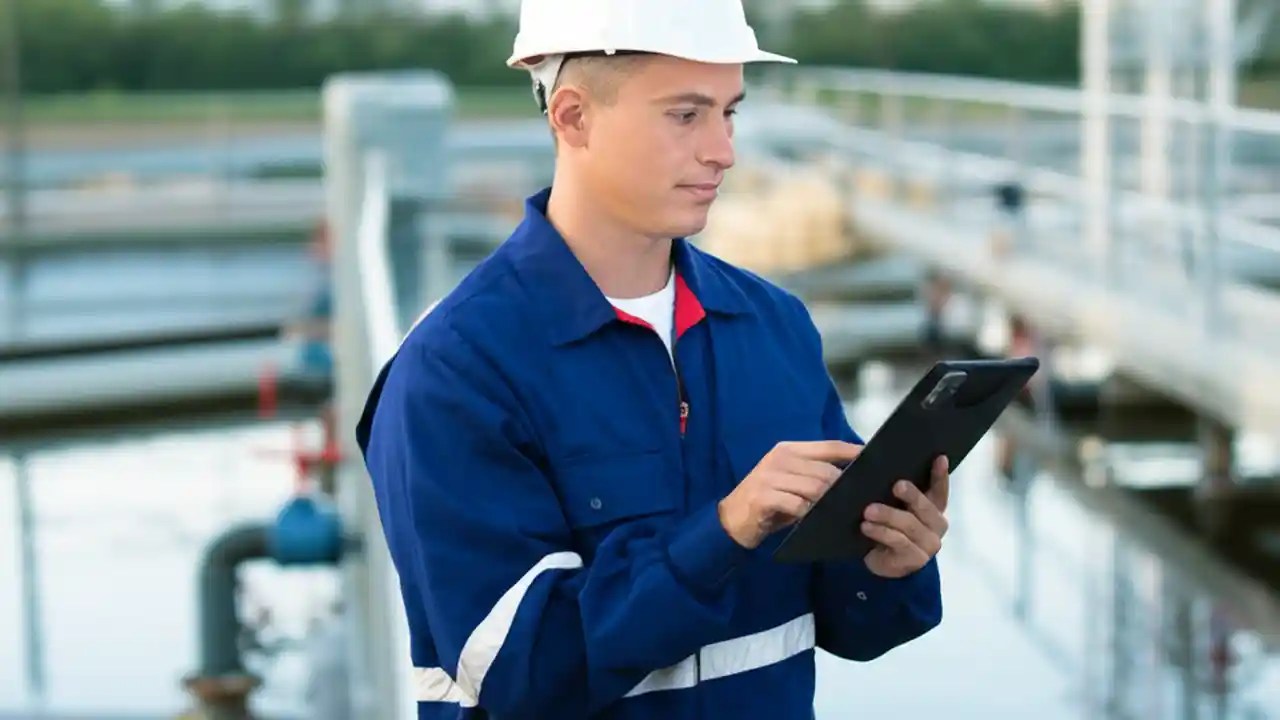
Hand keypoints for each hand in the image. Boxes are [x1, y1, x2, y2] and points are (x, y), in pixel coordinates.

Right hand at [719, 441, 862, 548]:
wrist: (730, 521)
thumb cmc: (767, 503)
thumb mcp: (790, 483)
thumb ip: (814, 476)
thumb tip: (850, 477)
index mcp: (788, 450)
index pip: (828, 446)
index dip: (853, 452)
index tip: (875, 460)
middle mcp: (780, 458)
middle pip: (825, 470)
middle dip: (844, 487)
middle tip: (862, 501)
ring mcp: (770, 476)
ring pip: (815, 487)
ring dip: (830, 502)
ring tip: (845, 513)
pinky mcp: (764, 497)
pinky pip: (797, 505)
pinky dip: (810, 514)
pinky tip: (818, 522)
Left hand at [862, 456, 950, 577]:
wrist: (879, 560)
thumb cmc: (887, 525)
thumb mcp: (892, 505)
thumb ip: (896, 491)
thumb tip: (884, 466)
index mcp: (933, 507)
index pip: (940, 489)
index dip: (940, 474)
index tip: (939, 457)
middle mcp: (936, 525)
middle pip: (927, 507)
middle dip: (912, 495)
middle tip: (897, 485)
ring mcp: (928, 544)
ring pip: (910, 525)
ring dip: (888, 516)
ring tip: (868, 510)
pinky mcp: (916, 559)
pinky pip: (898, 542)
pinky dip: (881, 532)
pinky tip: (866, 526)